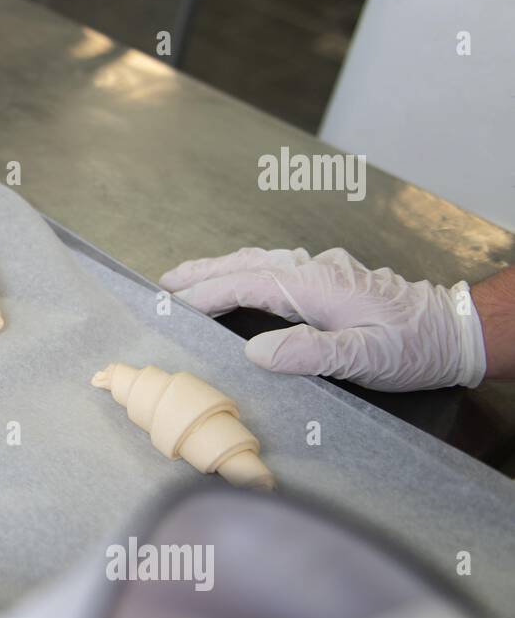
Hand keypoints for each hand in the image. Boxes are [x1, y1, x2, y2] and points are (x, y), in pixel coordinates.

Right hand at [159, 247, 487, 391]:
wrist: (456, 331)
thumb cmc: (414, 347)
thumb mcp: (364, 356)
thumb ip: (308, 351)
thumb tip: (254, 349)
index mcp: (315, 286)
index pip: (245, 285)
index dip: (205, 294)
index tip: (171, 305)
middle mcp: (313, 270)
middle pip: (244, 263)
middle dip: (200, 272)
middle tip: (161, 284)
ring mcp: (321, 271)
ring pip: (258, 261)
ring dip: (218, 268)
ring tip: (186, 280)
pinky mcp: (329, 278)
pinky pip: (273, 267)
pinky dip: (243, 270)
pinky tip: (237, 280)